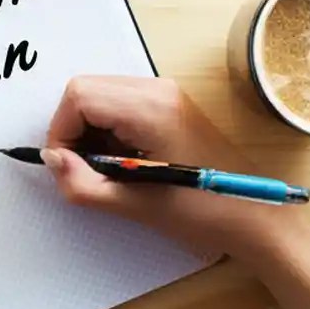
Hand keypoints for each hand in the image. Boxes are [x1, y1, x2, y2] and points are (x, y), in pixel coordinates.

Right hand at [40, 76, 309, 263]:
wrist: (257, 219)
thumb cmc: (203, 213)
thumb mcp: (136, 205)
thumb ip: (84, 184)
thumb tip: (51, 161)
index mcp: (150, 107)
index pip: (78, 96)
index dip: (61, 132)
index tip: (69, 168)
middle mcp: (156, 89)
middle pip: (85, 91)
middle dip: (73, 131)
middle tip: (88, 171)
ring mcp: (164, 95)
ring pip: (99, 97)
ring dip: (90, 134)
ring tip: (111, 171)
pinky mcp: (168, 106)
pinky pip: (118, 106)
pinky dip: (108, 133)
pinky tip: (126, 164)